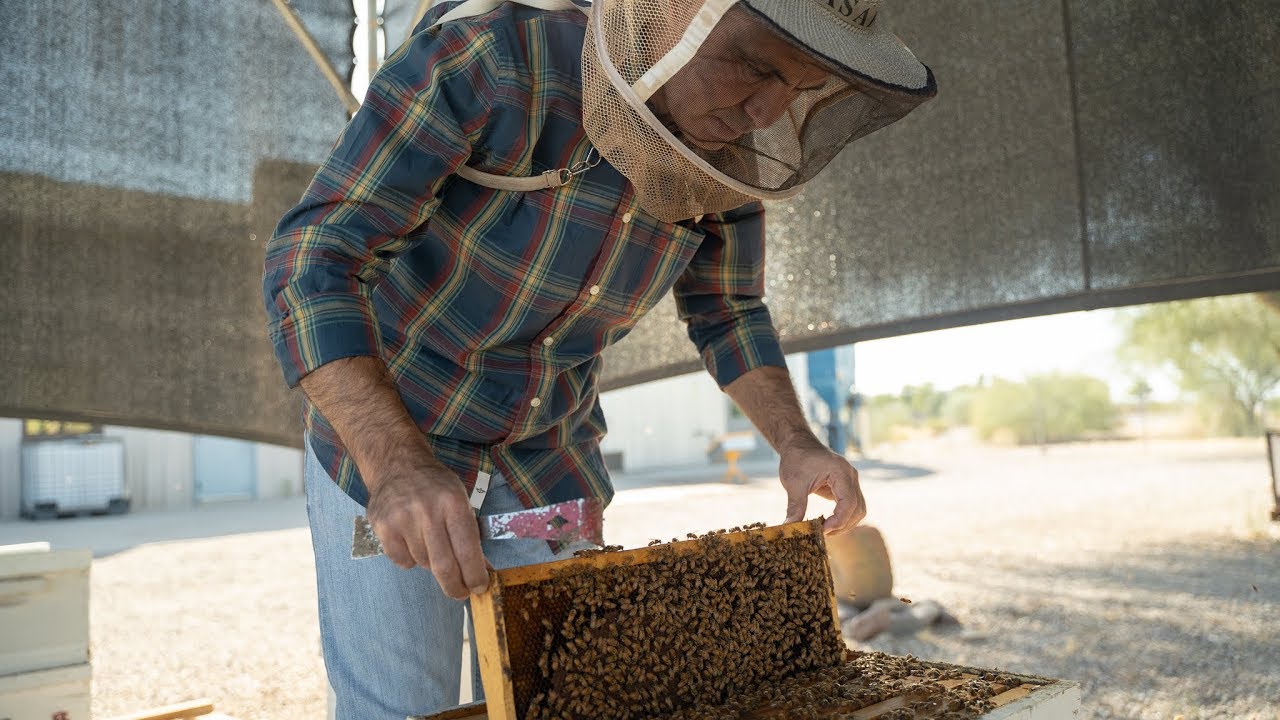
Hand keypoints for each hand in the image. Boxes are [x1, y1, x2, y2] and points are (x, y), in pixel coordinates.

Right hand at [365, 460, 488, 598]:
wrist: (397, 464)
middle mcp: (427, 510)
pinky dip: (410, 559)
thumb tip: (484, 569)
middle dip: (455, 586)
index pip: (467, 548)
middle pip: (444, 565)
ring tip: (430, 542)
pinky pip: (402, 561)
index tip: (480, 587)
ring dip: (431, 563)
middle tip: (460, 593)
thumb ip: (470, 534)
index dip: (475, 574)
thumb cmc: (435, 486)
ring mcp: (402, 518)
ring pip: (423, 563)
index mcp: (452, 502)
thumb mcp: (460, 499)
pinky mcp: (382, 526)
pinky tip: (411, 539)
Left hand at [778, 439, 865, 534]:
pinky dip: (843, 517)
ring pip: (858, 509)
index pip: (848, 502)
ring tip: (825, 530)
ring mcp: (851, 481)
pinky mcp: (847, 486)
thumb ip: (795, 506)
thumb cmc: (796, 459)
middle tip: (823, 534)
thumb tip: (789, 527)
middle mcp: (851, 476)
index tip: (822, 530)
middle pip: (858, 508)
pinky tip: (828, 523)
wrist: (798, 444)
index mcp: (840, 472)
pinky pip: (852, 506)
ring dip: (845, 523)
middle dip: (843, 525)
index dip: (838, 520)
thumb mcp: (793, 483)